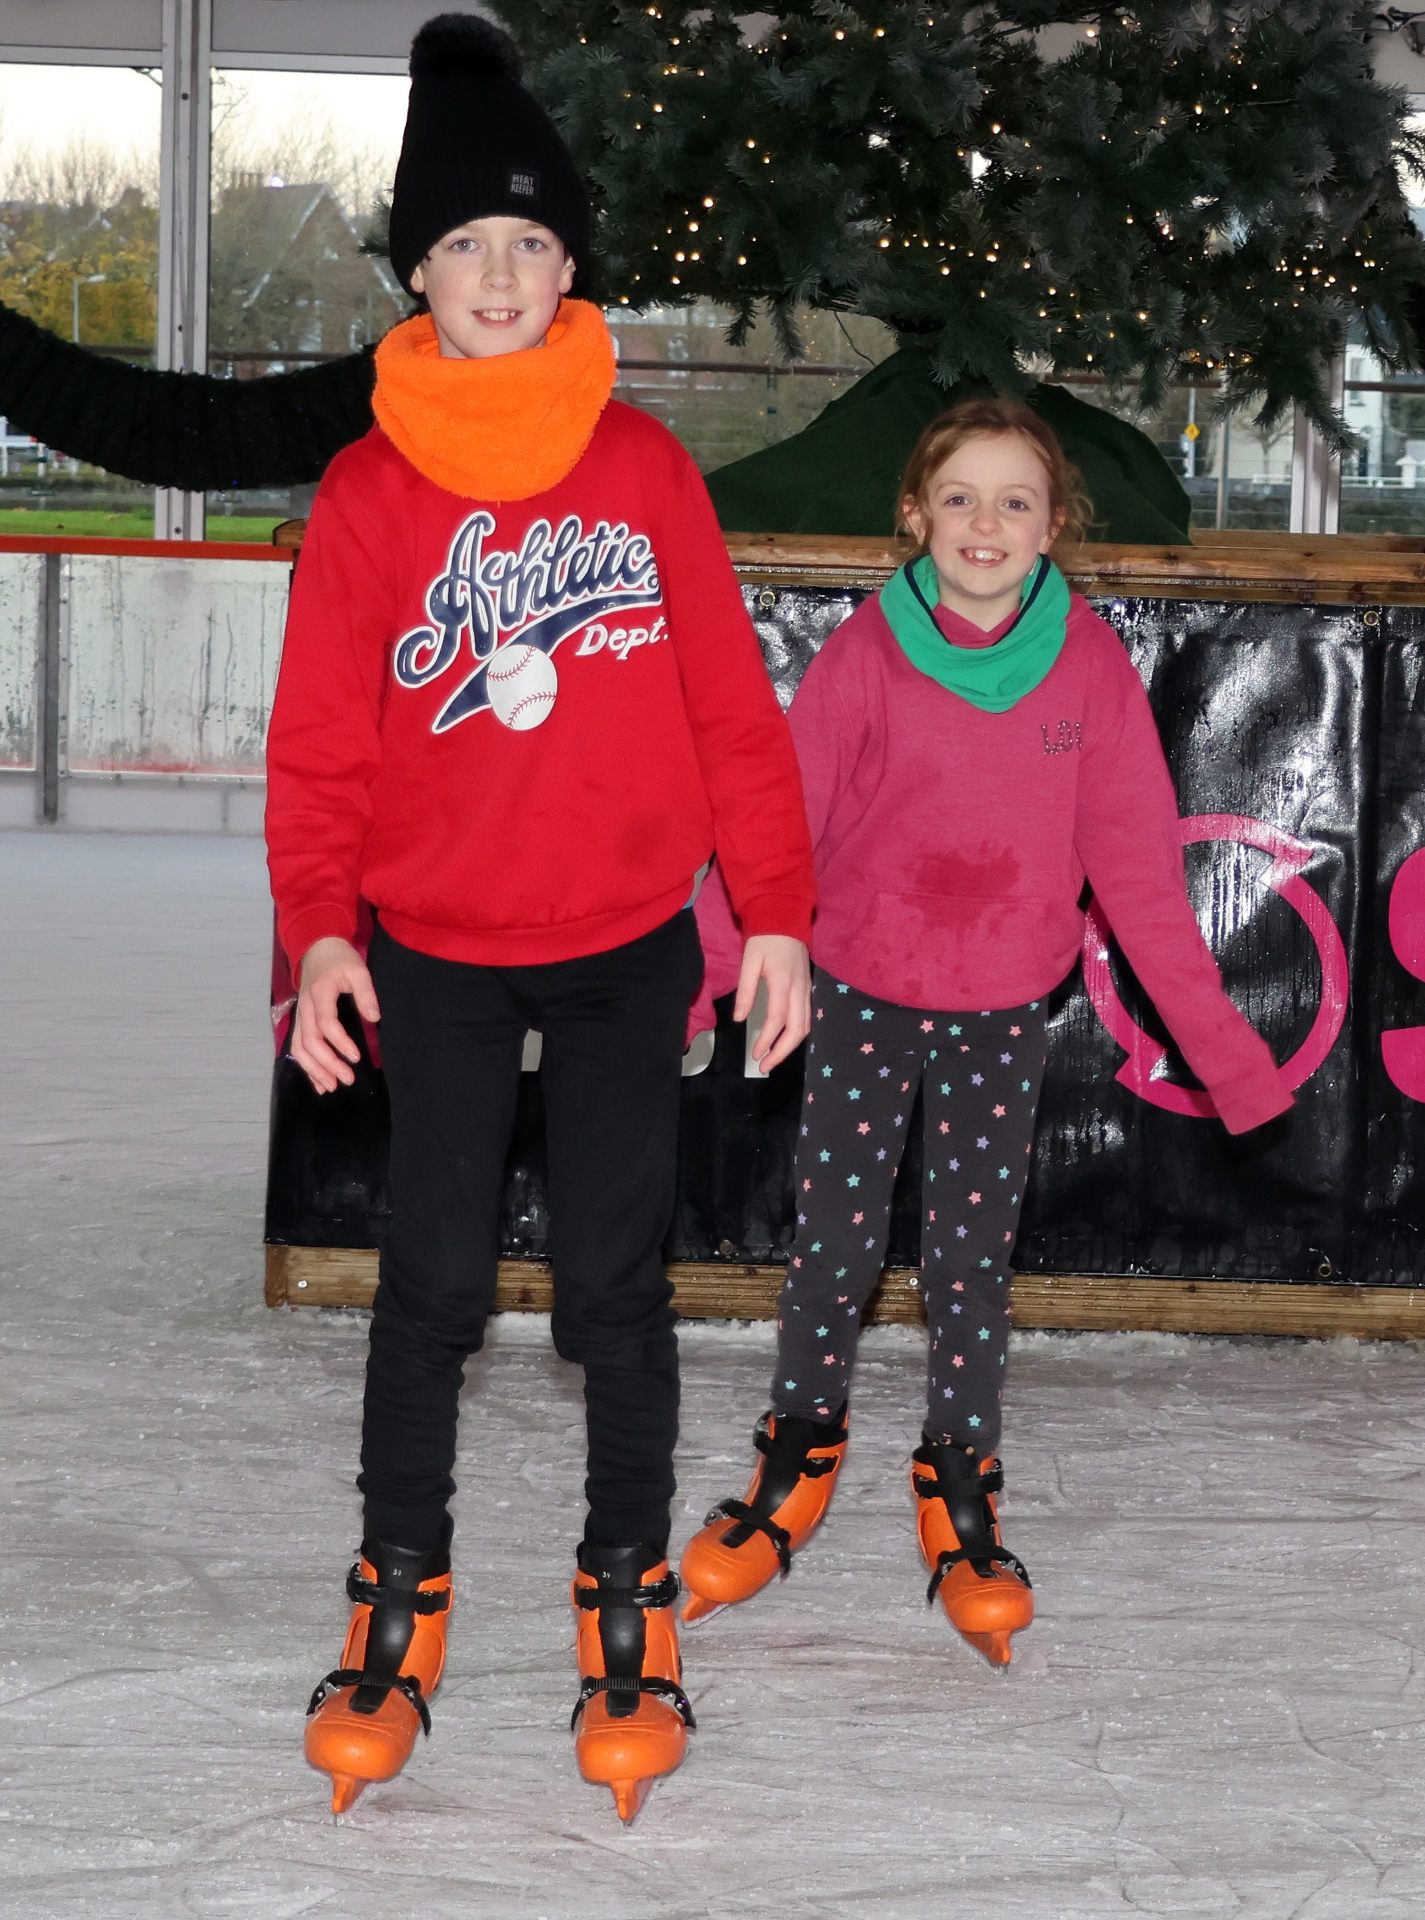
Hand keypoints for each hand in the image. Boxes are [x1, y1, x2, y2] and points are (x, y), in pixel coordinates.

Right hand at [291, 936, 379, 1093]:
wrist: (316, 947)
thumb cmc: (340, 959)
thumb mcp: (358, 969)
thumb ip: (366, 993)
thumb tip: (374, 1018)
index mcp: (319, 993)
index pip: (326, 1023)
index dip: (340, 1042)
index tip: (356, 1057)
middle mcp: (305, 1007)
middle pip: (309, 1041)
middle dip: (327, 1063)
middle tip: (347, 1079)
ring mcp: (300, 1015)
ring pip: (299, 1047)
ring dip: (314, 1070)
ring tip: (331, 1087)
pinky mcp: (301, 1021)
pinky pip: (298, 1046)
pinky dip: (307, 1066)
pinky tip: (318, 1083)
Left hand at [734, 934, 811, 1074]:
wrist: (785, 916)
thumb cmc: (764, 938)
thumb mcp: (749, 961)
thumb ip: (746, 990)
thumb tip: (740, 1019)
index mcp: (783, 982)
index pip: (777, 1019)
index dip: (767, 1040)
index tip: (755, 1054)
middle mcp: (799, 989)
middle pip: (798, 1029)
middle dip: (782, 1052)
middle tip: (764, 1066)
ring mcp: (806, 988)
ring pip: (805, 1025)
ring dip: (790, 1046)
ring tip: (772, 1057)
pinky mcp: (807, 987)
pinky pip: (806, 1016)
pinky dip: (796, 1033)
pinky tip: (784, 1040)